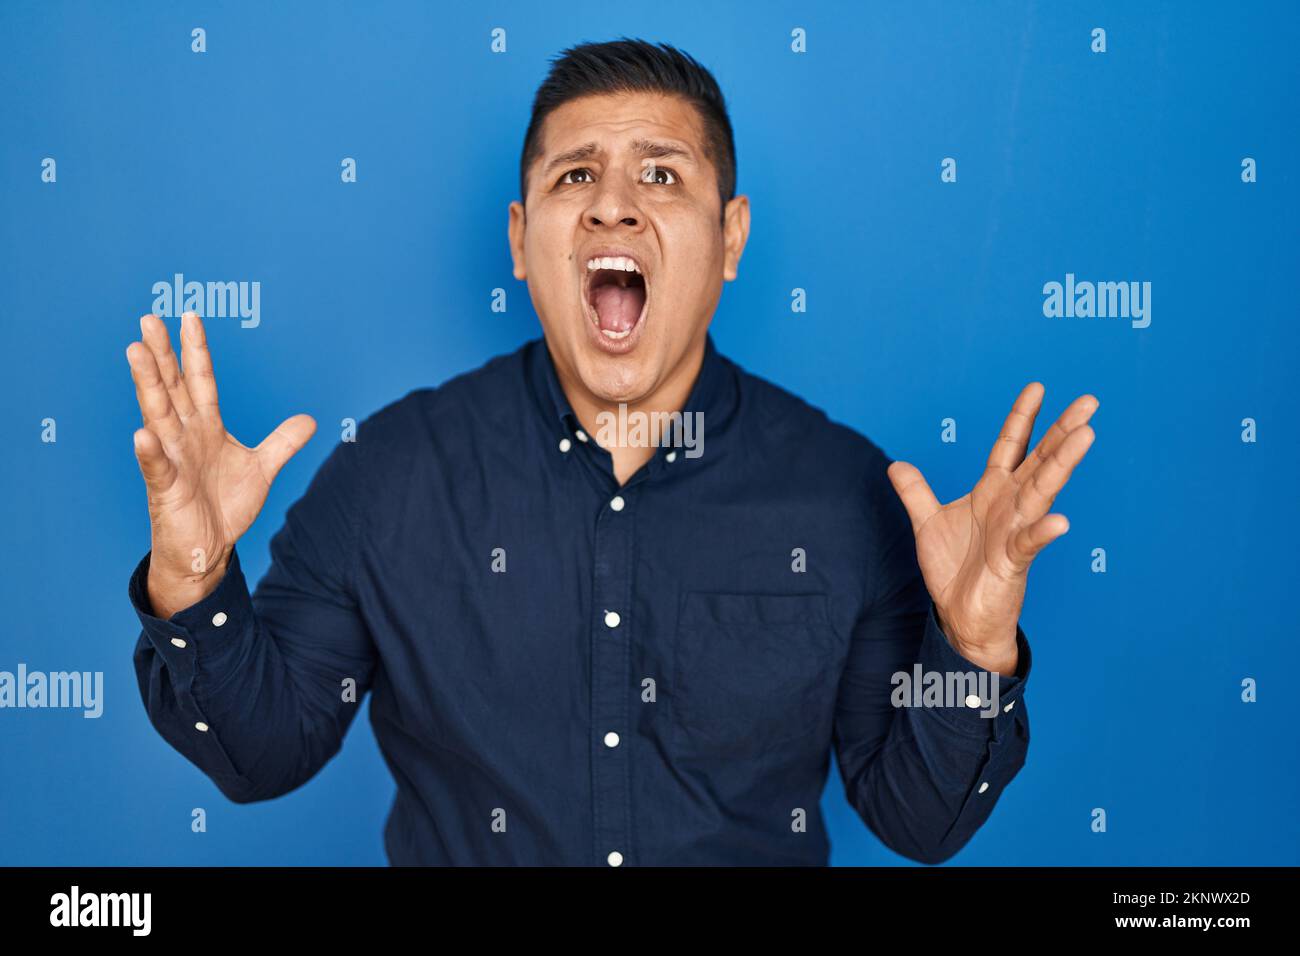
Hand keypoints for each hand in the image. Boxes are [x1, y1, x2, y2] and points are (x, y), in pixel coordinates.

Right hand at [126, 312, 315, 617]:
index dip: (197, 350)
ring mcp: (172, 459)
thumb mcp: (262, 468)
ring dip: (147, 385)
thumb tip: (310, 420)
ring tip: (136, 352)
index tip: (191, 316)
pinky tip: (142, 434)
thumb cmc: (225, 505)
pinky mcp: (165, 489)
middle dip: (162, 354)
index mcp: (206, 427)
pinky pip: (156, 466)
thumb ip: (283, 442)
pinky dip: (150, 451)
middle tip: (149, 318)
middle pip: (172, 387)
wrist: (209, 549)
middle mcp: (184, 436)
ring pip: (157, 415)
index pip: (201, 380)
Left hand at [885, 383, 1096, 675]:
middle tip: (1089, 401)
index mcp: (991, 492)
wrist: (959, 616)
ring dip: (1063, 464)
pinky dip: (1044, 532)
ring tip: (1086, 436)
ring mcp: (1015, 531)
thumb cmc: (954, 569)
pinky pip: (1030, 543)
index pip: (1010, 446)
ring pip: (1042, 491)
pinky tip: (1060, 521)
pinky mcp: (1014, 561)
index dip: (1022, 418)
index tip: (1038, 387)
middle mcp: (1009, 505)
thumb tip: (896, 464)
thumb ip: (916, 493)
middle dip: (1062, 431)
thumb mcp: (927, 523)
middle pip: (1039, 460)